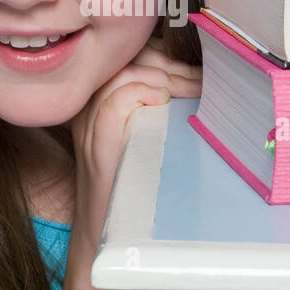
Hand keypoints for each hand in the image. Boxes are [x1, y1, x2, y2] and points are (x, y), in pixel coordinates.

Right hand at [67, 36, 201, 262]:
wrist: (104, 237)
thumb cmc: (130, 186)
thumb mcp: (142, 137)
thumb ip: (157, 110)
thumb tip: (201, 84)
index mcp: (96, 100)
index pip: (125, 54)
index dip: (161, 52)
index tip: (193, 66)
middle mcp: (87, 108)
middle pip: (124, 59)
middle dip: (170, 62)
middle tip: (202, 80)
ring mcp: (89, 127)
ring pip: (121, 74)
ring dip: (165, 76)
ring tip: (192, 91)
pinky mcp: (97, 147)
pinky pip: (114, 102)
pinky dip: (142, 92)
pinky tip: (165, 101)